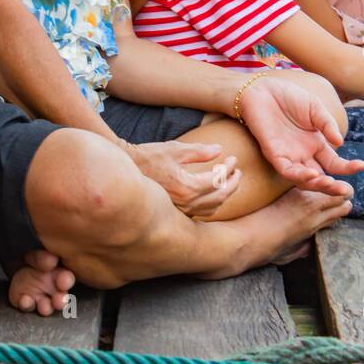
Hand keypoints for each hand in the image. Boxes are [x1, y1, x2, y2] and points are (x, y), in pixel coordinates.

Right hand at [125, 138, 241, 217]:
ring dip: (225, 195)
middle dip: (233, 184)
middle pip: (220, 197)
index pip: (219, 179)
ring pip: (212, 208)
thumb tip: (219, 150)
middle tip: (238, 172)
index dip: (230, 169)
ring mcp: (181, 210)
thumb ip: (199, 151)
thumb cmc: (149, 157)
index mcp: (187, 186)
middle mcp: (186, 203)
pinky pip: (201, 213)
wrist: (125, 172)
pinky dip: (213, 205)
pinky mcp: (176, 212)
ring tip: (230, 183)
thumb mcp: (175, 149)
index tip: (234, 159)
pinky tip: (214, 196)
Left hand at [240, 76, 363, 197]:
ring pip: (304, 179)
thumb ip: (327, 124)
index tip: (361, 166)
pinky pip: (287, 171)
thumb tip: (341, 143)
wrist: (263, 89)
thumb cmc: (289, 97)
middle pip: (321, 177)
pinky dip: (299, 176)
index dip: (347, 168)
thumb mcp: (315, 108)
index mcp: (316, 144)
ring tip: (329, 184)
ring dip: (317, 184)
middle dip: (333, 186)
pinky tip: (312, 175)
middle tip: (346, 191)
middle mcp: (303, 154)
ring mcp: (289, 156)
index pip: (334, 163)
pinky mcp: (274, 154)